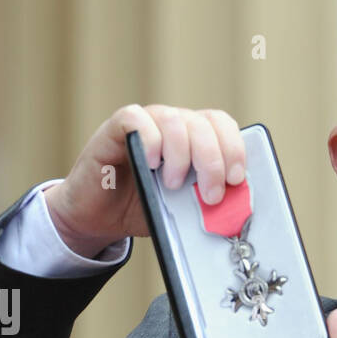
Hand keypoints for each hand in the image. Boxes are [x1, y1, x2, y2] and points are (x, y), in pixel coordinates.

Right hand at [44, 104, 245, 256]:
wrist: (100, 218)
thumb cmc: (144, 209)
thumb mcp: (184, 207)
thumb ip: (206, 199)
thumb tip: (235, 205)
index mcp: (193, 140)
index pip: (220, 125)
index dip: (233, 148)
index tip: (235, 179)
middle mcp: (171, 125)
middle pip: (203, 123)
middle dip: (213, 160)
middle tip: (210, 195)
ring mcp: (144, 124)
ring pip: (174, 120)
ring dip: (182, 155)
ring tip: (173, 184)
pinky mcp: (115, 129)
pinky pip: (135, 119)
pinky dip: (150, 140)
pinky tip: (151, 164)